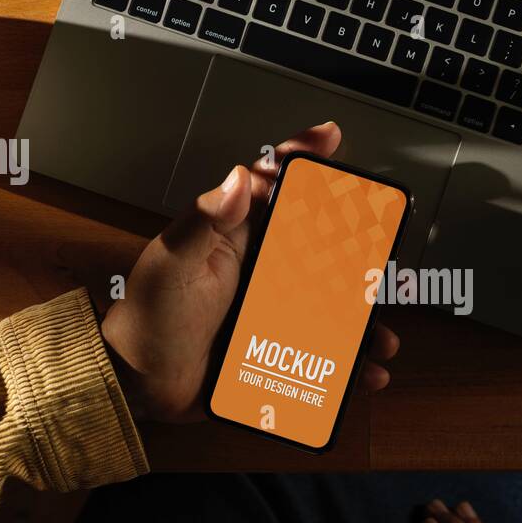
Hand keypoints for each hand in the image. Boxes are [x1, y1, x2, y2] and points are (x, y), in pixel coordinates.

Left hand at [100, 121, 400, 422]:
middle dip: (357, 251)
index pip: (273, 185)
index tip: (330, 137)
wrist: (140, 385)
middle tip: (381, 260)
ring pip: (331, 302)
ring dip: (361, 317)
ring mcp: (272, 307)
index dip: (302, 157)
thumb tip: (237, 179)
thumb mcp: (172, 264)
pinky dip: (349, 362)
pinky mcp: (277, 346)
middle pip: (321, 247)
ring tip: (379, 335)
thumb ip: (202, 221)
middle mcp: (260, 267)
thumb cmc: (147, 319)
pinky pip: (322, 350)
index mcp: (235, 236)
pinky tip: (364, 372)